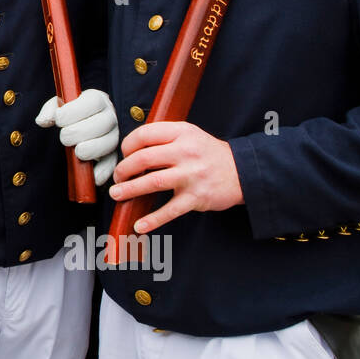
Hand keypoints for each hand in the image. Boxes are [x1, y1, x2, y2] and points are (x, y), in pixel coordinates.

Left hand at [36, 89, 119, 185]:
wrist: (77, 127)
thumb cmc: (68, 114)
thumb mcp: (58, 107)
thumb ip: (49, 110)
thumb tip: (43, 121)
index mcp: (97, 99)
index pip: (94, 101)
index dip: (75, 111)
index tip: (58, 119)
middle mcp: (109, 116)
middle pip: (102, 123)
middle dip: (79, 132)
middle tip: (64, 136)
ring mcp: (113, 136)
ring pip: (108, 143)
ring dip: (90, 149)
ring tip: (77, 151)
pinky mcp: (112, 155)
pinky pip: (111, 164)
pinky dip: (102, 172)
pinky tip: (93, 176)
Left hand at [109, 121, 242, 232]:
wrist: (243, 171)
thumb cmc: (207, 153)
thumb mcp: (188, 135)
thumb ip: (163, 138)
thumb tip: (130, 151)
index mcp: (181, 133)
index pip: (145, 134)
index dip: (127, 146)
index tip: (124, 155)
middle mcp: (186, 152)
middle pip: (144, 158)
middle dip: (123, 170)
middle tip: (117, 177)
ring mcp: (191, 175)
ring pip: (153, 182)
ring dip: (130, 190)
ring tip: (117, 194)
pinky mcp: (196, 197)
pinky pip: (170, 210)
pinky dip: (153, 220)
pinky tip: (139, 225)